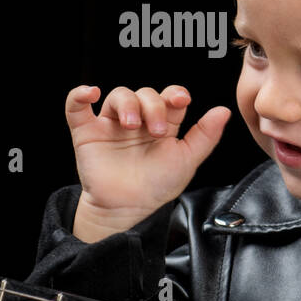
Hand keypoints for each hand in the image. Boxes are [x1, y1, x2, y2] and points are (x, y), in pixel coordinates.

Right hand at [65, 84, 229, 239]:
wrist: (129, 207)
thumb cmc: (158, 185)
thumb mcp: (188, 160)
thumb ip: (206, 135)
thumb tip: (224, 110)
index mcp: (164, 123)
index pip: (169, 97)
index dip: (175, 93)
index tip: (182, 100)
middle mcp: (139, 120)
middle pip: (146, 94)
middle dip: (154, 107)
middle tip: (157, 131)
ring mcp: (113, 124)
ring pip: (119, 95)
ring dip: (128, 104)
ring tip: (133, 125)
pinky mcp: (87, 132)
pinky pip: (76, 107)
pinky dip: (78, 95)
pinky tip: (91, 93)